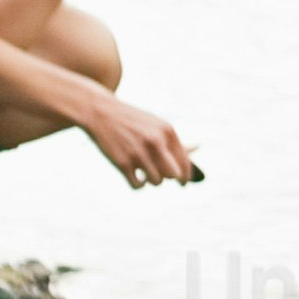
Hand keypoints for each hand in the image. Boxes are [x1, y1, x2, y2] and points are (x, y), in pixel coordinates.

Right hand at [86, 96, 200, 187]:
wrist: (101, 112)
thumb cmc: (133, 121)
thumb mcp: (156, 125)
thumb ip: (174, 139)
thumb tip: (198, 147)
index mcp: (168, 131)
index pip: (185, 162)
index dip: (186, 177)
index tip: (183, 184)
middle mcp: (156, 141)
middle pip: (173, 175)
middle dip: (168, 177)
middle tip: (161, 175)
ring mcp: (139, 152)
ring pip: (156, 182)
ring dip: (151, 180)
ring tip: (143, 170)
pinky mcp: (123, 163)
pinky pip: (138, 186)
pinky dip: (139, 184)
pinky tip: (136, 177)